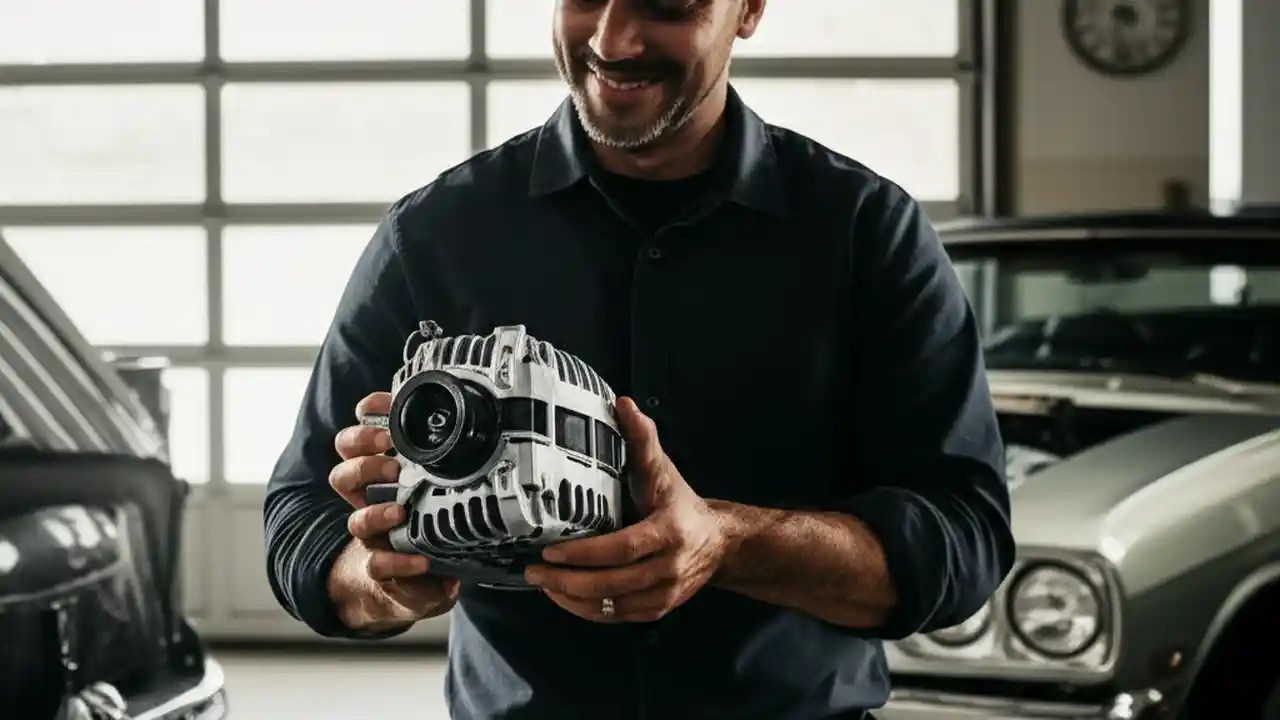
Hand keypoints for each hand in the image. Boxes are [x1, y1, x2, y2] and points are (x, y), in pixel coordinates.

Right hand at [327, 392, 459, 629]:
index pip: (356, 440)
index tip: (383, 408)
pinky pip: (378, 564)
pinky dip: (399, 560)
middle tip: (393, 461)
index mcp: (378, 473)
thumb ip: (445, 457)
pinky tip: (421, 558)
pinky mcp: (381, 567)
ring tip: (400, 510)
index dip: (364, 422)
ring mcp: (372, 535)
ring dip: (376, 512)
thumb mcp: (436, 483)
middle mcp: (368, 501)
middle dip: (362, 462)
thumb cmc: (426, 518)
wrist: (416, 577)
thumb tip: (480, 417)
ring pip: (355, 519)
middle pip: (343, 472)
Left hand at [524, 396, 726, 622]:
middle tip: (533, 573)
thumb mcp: (663, 470)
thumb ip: (643, 440)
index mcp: (669, 532)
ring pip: (613, 606)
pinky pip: (619, 616)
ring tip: (543, 585)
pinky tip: (566, 598)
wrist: (720, 543)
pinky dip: (589, 610)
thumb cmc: (681, 503)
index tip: (550, 552)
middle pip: (612, 583)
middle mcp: (669, 567)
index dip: (585, 554)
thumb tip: (622, 404)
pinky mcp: (659, 609)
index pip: (623, 548)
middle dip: (567, 582)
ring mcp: (665, 593)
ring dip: (572, 600)